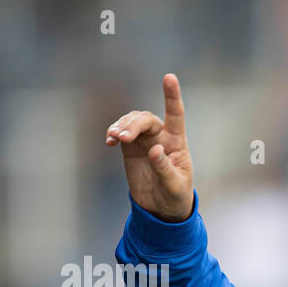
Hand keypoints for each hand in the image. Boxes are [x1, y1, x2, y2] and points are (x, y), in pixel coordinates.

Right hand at [105, 73, 193, 221]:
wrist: (162, 209)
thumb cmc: (175, 197)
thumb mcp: (174, 186)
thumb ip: (164, 168)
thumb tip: (155, 149)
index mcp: (177, 143)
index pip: (176, 115)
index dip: (172, 96)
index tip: (169, 77)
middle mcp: (161, 137)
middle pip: (146, 119)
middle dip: (133, 124)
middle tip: (122, 137)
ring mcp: (145, 141)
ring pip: (132, 122)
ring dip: (122, 126)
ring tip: (114, 138)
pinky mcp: (131, 148)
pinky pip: (120, 132)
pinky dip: (113, 133)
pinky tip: (110, 140)